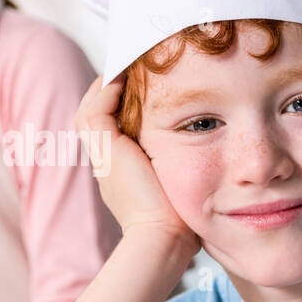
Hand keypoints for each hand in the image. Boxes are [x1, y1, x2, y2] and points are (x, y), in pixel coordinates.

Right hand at [76, 76, 199, 254]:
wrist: (163, 238)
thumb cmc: (179, 221)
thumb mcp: (180, 187)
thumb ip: (185, 169)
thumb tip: (211, 151)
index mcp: (120, 173)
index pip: (111, 131)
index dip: (119, 108)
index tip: (139, 87)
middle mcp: (106, 164)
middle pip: (94, 118)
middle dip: (109, 92)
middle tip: (128, 67)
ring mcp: (102, 157)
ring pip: (89, 111)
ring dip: (105, 86)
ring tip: (125, 63)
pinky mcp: (105, 150)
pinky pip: (95, 111)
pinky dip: (106, 90)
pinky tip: (124, 75)